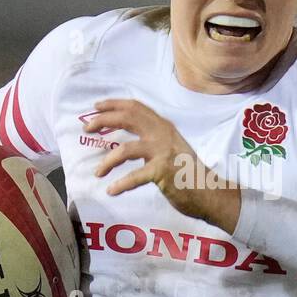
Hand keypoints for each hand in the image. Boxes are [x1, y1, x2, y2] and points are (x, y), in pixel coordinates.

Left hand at [86, 98, 240, 232]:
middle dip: (104, 120)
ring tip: (98, 171)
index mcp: (163, 127)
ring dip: (107, 160)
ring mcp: (163, 152)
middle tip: (87, 128)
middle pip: (128, 118)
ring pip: (126, 148)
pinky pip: (134, 177)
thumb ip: (153, 139)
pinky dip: (121, 184)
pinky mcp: (162, 172)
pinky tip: (111, 190)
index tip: (96, 106)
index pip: (135, 107)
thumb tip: (126, 140)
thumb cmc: (187, 172)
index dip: (114, 104)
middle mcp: (163, 134)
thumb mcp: (171, 147)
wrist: (209, 192)